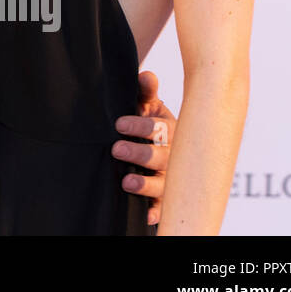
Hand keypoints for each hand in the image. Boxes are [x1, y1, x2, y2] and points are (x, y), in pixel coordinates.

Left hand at [112, 70, 175, 225]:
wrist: (159, 144)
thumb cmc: (150, 122)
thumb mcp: (147, 105)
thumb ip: (145, 92)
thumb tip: (145, 76)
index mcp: (170, 130)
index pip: (158, 129)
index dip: (139, 126)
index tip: (119, 124)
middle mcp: (173, 156)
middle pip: (159, 157)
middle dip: (140, 154)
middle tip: (117, 149)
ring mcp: (170, 179)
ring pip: (162, 185)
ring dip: (145, 185)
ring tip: (127, 182)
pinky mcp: (164, 199)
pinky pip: (161, 209)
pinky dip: (154, 213)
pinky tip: (145, 216)